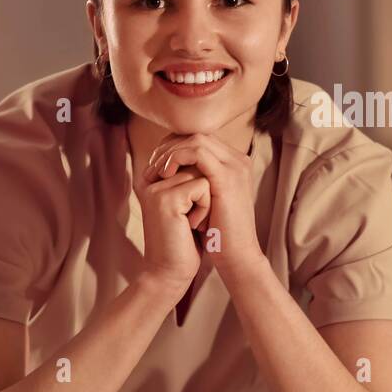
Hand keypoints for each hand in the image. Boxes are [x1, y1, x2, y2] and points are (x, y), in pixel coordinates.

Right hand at [132, 160, 209, 293]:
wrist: (170, 273)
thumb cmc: (184, 241)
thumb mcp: (188, 203)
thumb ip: (191, 177)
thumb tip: (210, 153)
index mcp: (152, 178)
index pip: (189, 157)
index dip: (201, 183)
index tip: (190, 212)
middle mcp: (149, 179)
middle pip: (195, 163)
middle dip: (205, 191)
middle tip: (192, 219)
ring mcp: (155, 187)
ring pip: (201, 173)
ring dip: (207, 200)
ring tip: (191, 223)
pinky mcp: (165, 198)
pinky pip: (202, 187)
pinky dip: (205, 208)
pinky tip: (192, 226)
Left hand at [147, 133, 264, 274]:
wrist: (237, 256)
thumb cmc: (220, 234)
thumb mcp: (207, 201)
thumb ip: (197, 181)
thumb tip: (170, 170)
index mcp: (235, 164)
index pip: (200, 140)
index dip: (175, 146)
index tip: (156, 163)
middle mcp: (238, 160)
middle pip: (197, 134)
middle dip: (170, 146)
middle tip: (153, 164)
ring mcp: (235, 167)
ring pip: (196, 139)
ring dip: (171, 152)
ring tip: (157, 170)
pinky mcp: (227, 177)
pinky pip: (197, 152)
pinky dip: (177, 158)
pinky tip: (165, 174)